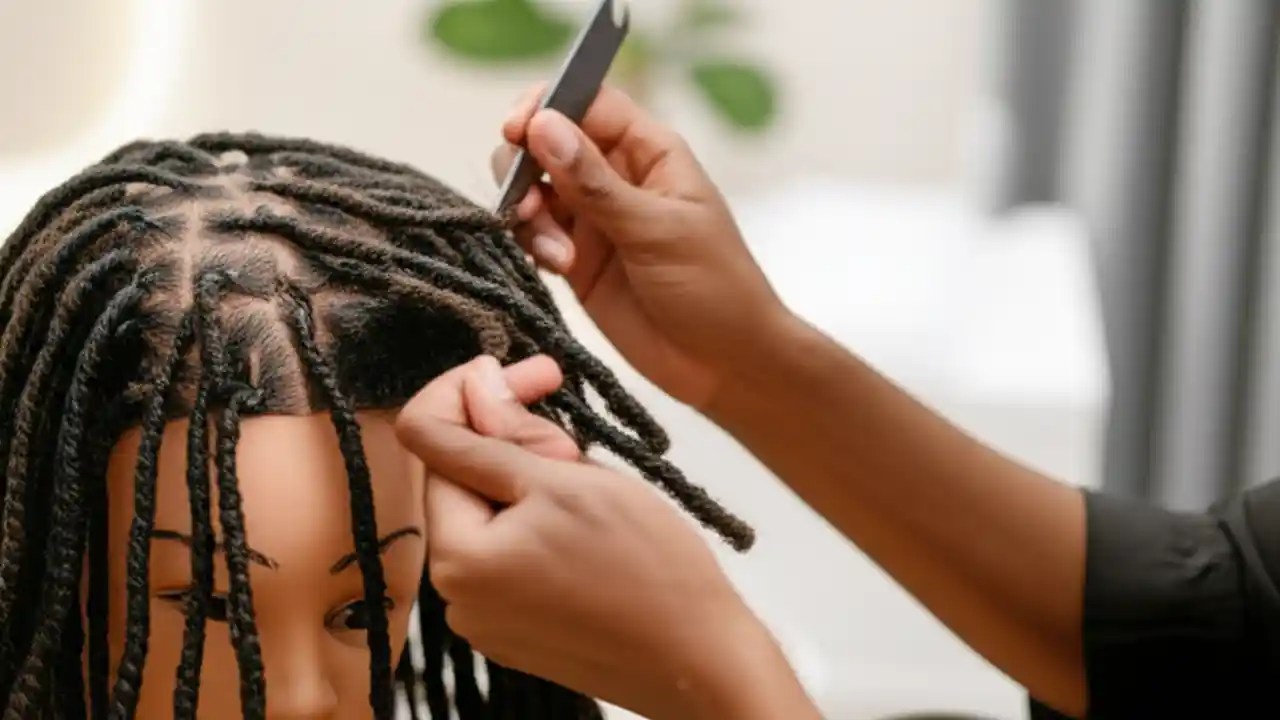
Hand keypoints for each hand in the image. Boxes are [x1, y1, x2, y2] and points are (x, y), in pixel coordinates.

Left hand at [395, 356, 811, 719]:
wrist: (700, 660)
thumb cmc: (648, 568)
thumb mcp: (572, 480)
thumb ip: (503, 435)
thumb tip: (470, 385)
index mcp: (458, 556)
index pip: (431, 442)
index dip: (475, 392)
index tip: (527, 371)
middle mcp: (457, 596)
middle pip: (464, 480)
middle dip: (512, 440)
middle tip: (575, 431)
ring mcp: (488, 620)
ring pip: (493, 514)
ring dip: (530, 480)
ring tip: (591, 481)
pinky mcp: (519, 632)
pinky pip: (513, 554)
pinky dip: (541, 522)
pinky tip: (591, 524)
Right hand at [493, 85, 790, 408]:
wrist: (726, 364)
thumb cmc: (716, 287)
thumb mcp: (657, 231)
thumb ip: (596, 183)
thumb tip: (543, 126)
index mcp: (649, 152)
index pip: (588, 103)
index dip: (548, 105)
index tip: (517, 129)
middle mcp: (616, 176)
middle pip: (547, 141)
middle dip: (526, 165)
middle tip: (527, 204)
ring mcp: (592, 218)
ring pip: (533, 188)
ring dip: (527, 212)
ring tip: (555, 251)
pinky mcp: (575, 259)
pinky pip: (533, 233)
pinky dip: (532, 244)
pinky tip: (558, 266)